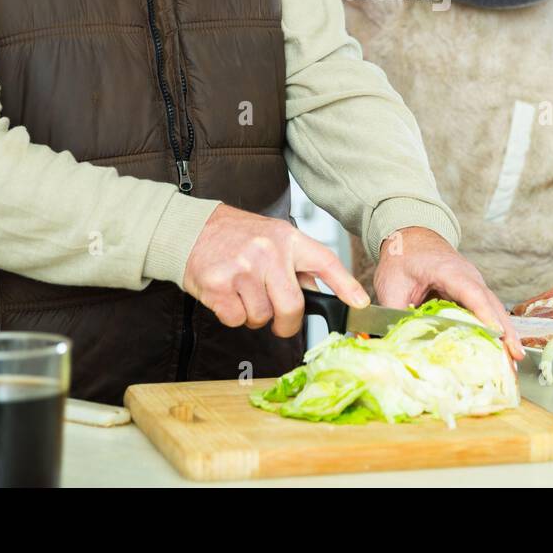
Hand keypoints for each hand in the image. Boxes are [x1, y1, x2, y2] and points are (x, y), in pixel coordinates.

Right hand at [182, 204, 368, 337]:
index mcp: (287, 238)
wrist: (191, 229)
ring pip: (262, 317)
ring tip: (244, 293)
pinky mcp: (218, 285)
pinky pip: (237, 320)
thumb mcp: (273, 239)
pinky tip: (227, 295)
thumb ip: (299, 265)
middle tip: (278, 320)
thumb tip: (326, 293)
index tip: (361, 304)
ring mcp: (242, 267)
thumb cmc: (237, 237)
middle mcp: (267, 251)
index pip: (325, 261)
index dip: (346, 285)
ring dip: (254, 316)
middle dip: (287, 323)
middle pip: (293, 307)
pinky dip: (232, 315)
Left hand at [372, 226, 523, 360]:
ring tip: (513, 362)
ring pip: (494, 310)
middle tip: (515, 358)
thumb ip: (394, 312)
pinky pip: (487, 312)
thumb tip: (395, 342)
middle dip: (506, 331)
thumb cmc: (402, 257)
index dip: (485, 314)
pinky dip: (496, 331)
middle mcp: (469, 277)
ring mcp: (474, 284)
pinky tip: (501, 352)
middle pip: (492, 304)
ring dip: (506, 334)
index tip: (498, 334)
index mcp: (449, 270)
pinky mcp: (472, 294)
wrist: (409, 237)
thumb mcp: (391, 284)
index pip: (471, 293)